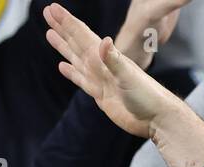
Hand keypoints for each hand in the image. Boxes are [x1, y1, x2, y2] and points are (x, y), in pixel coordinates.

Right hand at [45, 2, 183, 137]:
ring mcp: (101, 80)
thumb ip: (115, 60)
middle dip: (62, 28)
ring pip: (76, 59)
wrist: (157, 118)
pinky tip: (63, 66)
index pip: (81, 34)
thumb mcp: (129, 76)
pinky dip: (71, 72)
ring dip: (63, 47)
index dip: (67, 21)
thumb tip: (104, 40)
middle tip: (46, 13)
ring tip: (50, 35)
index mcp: (107, 57)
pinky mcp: (101, 95)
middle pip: (76, 42)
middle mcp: (102, 66)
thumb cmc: (148, 95)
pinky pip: (82, 80)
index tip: (52, 8)